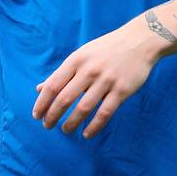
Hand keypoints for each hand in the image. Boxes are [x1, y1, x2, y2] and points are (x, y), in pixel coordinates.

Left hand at [31, 16, 162, 138]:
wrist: (140, 40)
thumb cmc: (106, 50)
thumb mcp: (81, 56)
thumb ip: (61, 73)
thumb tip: (39, 89)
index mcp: (76, 60)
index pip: (53, 85)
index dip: (42, 103)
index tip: (36, 115)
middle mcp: (89, 70)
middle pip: (65, 98)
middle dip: (53, 115)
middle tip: (47, 126)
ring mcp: (106, 80)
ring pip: (83, 108)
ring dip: (71, 123)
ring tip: (65, 131)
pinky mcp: (122, 90)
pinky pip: (105, 113)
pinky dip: (94, 126)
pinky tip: (86, 134)